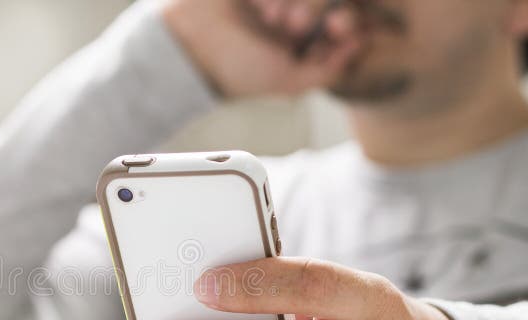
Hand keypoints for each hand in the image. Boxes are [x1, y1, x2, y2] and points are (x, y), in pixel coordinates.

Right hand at [162, 0, 361, 97]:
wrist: (187, 45)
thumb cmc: (235, 69)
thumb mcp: (287, 81)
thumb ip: (328, 71)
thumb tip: (362, 46)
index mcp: (302, 38)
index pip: (343, 18)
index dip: (349, 20)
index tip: (341, 26)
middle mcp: (291, 10)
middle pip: (326, 1)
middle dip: (317, 8)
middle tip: (295, 26)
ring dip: (297, 0)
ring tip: (270, 18)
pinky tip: (256, 5)